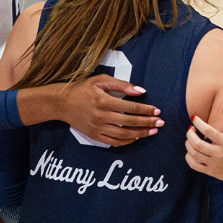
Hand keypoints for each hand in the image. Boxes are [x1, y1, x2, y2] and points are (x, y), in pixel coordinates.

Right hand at [30, 76, 163, 146]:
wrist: (61, 103)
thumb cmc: (82, 89)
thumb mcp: (101, 81)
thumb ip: (122, 85)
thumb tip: (141, 91)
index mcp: (103, 101)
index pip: (130, 107)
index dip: (145, 109)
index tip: (157, 111)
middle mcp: (101, 116)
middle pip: (129, 122)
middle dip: (147, 123)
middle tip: (160, 123)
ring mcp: (97, 128)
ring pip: (123, 135)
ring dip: (140, 134)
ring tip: (152, 132)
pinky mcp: (94, 136)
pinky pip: (113, 142)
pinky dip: (126, 141)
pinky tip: (136, 137)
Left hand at [186, 108, 222, 187]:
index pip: (208, 131)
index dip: (198, 123)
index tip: (194, 118)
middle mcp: (218, 153)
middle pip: (197, 143)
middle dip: (190, 134)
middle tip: (190, 128)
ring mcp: (213, 164)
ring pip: (194, 154)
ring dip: (188, 144)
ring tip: (190, 138)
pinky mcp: (210, 171)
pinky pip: (194, 165)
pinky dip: (188, 157)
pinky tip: (190, 151)